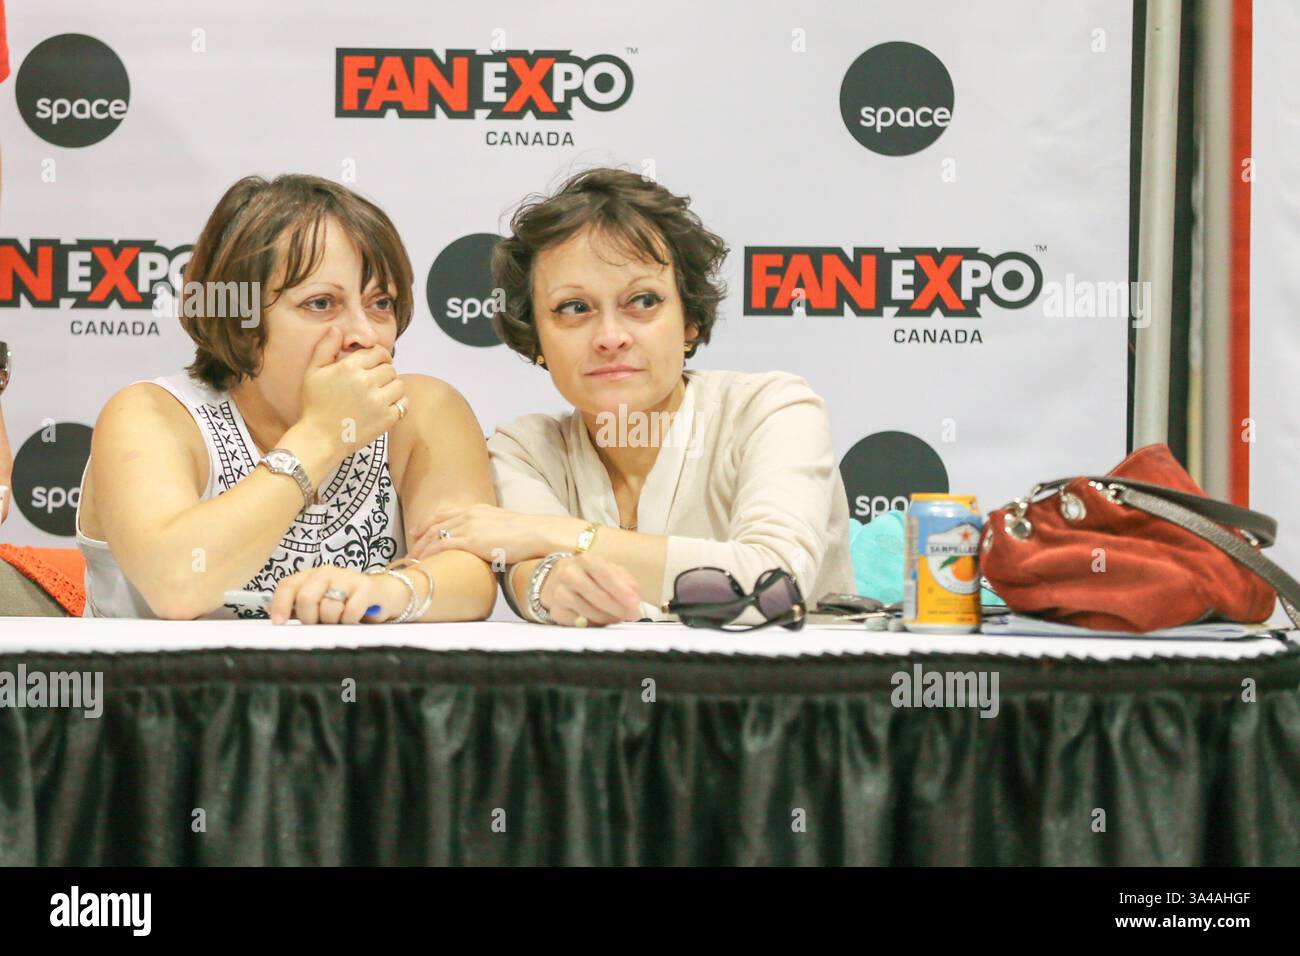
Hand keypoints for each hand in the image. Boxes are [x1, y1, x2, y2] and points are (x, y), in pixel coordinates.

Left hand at [269, 565, 408, 624]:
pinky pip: (349, 612)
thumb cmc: (347, 600)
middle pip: (306, 597)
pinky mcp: (365, 587)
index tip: (280, 622)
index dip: (281, 605)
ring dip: (332, 621)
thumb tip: (277, 617)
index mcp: (310, 575)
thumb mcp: (320, 601)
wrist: (383, 593)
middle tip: (319, 622)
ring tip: (340, 618)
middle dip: (310, 617)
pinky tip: (354, 617)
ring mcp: (346, 577)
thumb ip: (299, 607)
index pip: (288, 586)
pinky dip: (349, 621)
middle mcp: (326, 572)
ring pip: (328, 609)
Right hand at [298, 327, 405, 455]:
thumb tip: (336, 329)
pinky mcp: (387, 418)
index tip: (375, 364)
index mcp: (349, 367)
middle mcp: (366, 382)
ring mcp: (378, 401)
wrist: (319, 439)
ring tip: (379, 394)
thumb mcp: (312, 372)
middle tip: (374, 382)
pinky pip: (404, 403)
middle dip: (383, 372)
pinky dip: (398, 403)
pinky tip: (385, 406)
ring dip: (391, 387)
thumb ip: (325, 348)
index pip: (378, 352)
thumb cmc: (315, 406)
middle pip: (390, 368)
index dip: (379, 357)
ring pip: (399, 384)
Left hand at [410, 504, 573, 565]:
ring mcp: (469, 526)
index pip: (446, 514)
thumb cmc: (528, 534)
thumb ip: (490, 531)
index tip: (418, 530)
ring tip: (413, 560)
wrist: (537, 533)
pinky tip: (423, 562)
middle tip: (410, 549)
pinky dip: (430, 553)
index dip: (428, 522)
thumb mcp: (504, 526)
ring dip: (421, 548)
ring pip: (435, 535)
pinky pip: (442, 546)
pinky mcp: (471, 540)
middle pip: (436, 524)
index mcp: (478, 509)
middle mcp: (469, 514)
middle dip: (420, 537)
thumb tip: (487, 544)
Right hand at [536, 552, 641, 626]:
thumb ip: (624, 580)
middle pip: (596, 594)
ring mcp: (559, 592)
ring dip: (607, 617)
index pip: (605, 575)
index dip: (622, 590)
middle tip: (632, 615)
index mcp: (585, 559)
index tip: (634, 603)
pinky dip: (593, 623)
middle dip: (618, 607)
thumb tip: (634, 594)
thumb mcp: (608, 570)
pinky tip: (600, 620)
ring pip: (588, 610)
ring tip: (618, 617)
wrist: (557, 579)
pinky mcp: (555, 611)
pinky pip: (578, 622)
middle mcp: (569, 573)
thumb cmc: (589, 575)